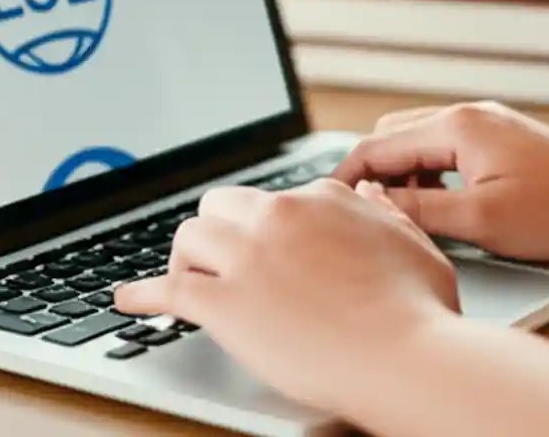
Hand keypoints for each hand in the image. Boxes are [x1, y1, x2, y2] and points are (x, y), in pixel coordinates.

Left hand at [114, 179, 458, 414]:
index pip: (276, 200)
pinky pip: (167, 288)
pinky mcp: (223, 301)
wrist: (403, 356)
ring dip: (187, 258)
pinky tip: (129, 300)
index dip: (266, 228)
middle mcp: (278, 217)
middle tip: (221, 259)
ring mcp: (247, 256)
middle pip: (221, 205)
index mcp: (322, 199)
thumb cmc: (418, 311)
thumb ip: (383, 213)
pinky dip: (142, 294)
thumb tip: (367, 192)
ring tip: (188, 281)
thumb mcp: (413, 244)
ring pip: (190, 235)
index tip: (261, 246)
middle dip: (218, 230)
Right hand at [332, 102, 548, 261]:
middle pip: (394, 136)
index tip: (328, 205)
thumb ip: (419, 209)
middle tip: (364, 214)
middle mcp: (470, 115)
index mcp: (458, 126)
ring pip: (421, 143)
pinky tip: (442, 206)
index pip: (378, 145)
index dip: (347, 177)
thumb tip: (372, 201)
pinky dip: (431, 175)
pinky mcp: (504, 140)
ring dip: (404, 175)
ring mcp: (489, 125)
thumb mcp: (482, 221)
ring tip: (404, 216)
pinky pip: (448, 150)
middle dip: (373, 172)